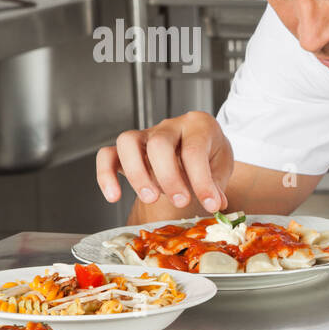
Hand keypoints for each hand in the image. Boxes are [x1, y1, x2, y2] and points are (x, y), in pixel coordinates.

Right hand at [96, 111, 232, 212]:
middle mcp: (169, 126)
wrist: (202, 144)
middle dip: (168, 177)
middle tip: (181, 201)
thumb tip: (216, 203)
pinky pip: (107, 154)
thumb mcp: (222, 166)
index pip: (194, 151)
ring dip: (137, 174)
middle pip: (159, 144)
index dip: (202, 181)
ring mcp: (146, 134)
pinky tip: (113, 196)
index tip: (210, 204)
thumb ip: (217, 185)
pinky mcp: (128, 148)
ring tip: (150, 198)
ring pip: (128, 142)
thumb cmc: (211, 153)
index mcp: (198, 125)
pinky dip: (106, 175)